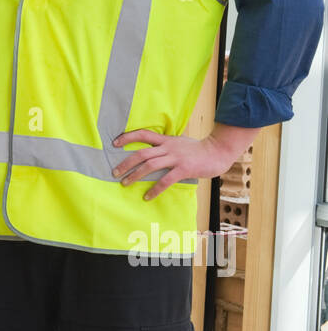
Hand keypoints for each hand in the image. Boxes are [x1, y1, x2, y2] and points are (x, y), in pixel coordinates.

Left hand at [111, 128, 243, 200]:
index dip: (127, 137)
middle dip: (126, 163)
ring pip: (150, 165)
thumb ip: (166, 146)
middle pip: (142, 153)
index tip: (114, 142)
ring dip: (135, 175)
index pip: (143, 134)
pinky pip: (165, 180)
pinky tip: (147, 196)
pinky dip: (155, 189)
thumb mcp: (179, 142)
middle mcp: (168, 147)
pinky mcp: (184, 169)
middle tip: (114, 172)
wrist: (217, 151)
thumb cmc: (197, 149)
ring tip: (125, 183)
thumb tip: (152, 152)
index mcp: (166, 140)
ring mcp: (176, 158)